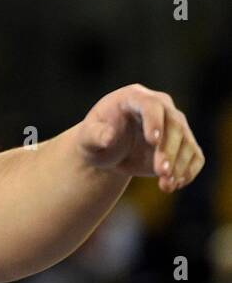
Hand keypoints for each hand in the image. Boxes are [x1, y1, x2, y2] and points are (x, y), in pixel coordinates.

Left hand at [76, 83, 204, 191]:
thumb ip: (94, 136)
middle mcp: (160, 107)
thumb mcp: (87, 139)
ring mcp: (174, 125)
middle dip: (169, 150)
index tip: (153, 141)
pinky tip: (174, 184)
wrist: (107, 152)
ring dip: (180, 165)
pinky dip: (188, 171)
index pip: (150, 104)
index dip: (154, 121)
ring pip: (187, 142)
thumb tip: (108, 137)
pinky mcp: (183, 144)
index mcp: (133, 97)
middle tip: (161, 172)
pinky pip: (195, 156)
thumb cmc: (94, 140)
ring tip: (166, 185)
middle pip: (174, 125)